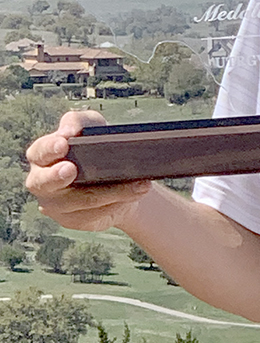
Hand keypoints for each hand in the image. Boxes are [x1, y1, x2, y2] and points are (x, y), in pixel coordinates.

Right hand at [25, 110, 151, 232]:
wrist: (115, 177)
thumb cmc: (96, 147)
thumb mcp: (90, 127)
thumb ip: (77, 121)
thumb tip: (69, 131)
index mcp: (41, 156)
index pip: (39, 151)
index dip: (49, 148)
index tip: (63, 144)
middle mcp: (41, 182)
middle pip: (45, 183)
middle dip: (57, 176)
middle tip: (72, 169)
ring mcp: (56, 205)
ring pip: (81, 201)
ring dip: (111, 192)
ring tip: (137, 184)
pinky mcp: (73, 221)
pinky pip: (94, 215)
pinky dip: (117, 204)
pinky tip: (134, 195)